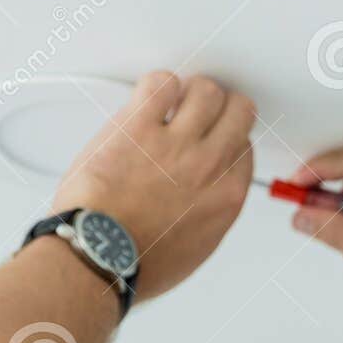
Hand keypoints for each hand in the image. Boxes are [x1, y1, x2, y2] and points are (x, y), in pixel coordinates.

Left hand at [52, 71, 255, 300]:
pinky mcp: (138, 125)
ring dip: (191, 92)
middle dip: (221, 107)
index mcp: (226, 197)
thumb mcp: (195, 246)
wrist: (98, 255)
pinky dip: (158, 86)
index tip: (217, 137)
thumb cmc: (138, 261)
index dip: (229, 139)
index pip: (244, 149)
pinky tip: (149, 100)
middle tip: (204, 111)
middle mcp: (209, 165)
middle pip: (237, 111)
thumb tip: (202, 195)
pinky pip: (162, 82)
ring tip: (175, 102)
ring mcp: (175, 142)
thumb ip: (208, 211)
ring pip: (205, 90)